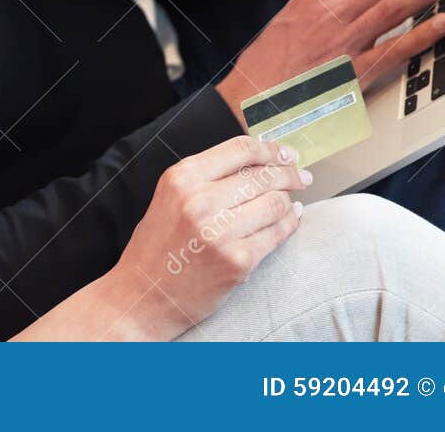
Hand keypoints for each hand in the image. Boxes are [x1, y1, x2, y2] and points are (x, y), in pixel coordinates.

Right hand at [98, 137, 311, 339]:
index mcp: (182, 178)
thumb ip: (206, 178)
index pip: (239, 150)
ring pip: (275, 203)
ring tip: (292, 202)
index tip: (286, 153)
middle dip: (289, 174)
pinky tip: (291, 220)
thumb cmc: (158, 246)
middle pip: (262, 175)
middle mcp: (200, 200)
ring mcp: (220, 232)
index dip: (270, 149)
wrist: (143, 295)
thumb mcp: (171, 198)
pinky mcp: (237, 261)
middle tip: (301, 177)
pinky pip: (276, 234)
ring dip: (289, 201)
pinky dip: (289, 224)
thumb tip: (257, 163)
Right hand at [214, 0, 444, 123]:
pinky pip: (393, 49)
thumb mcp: (289, 23)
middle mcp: (329, 14)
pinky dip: (421, 34)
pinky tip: (444, 24)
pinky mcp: (350, 74)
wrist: (247, 102)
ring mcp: (341, 43)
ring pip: (395, 4)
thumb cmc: (266, 68)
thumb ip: (322, 8)